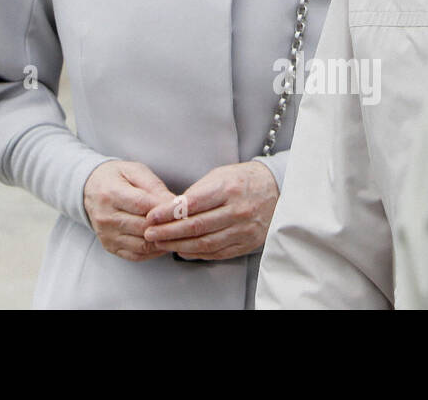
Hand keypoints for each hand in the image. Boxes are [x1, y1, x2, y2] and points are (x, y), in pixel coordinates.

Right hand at [83, 160, 172, 261]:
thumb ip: (154, 187)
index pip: (143, 206)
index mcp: (111, 194)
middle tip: (183, 222)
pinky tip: (161, 240)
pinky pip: (136, 255)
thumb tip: (174, 204)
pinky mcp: (109, 246)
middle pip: (144, 228)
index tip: (181, 209)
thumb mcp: (134, 171)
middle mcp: (106, 217)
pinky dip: (153, 251)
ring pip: (143, 245)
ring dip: (162, 241)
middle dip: (166, 226)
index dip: (165, 209)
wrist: (89, 189)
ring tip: (174, 232)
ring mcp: (107, 234)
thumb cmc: (115, 177)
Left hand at [142, 161, 278, 260]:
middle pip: (196, 226)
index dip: (168, 213)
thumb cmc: (243, 180)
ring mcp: (243, 229)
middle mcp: (237, 210)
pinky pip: (217, 252)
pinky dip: (197, 253)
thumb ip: (197, 192)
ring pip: (205, 243)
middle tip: (150, 233)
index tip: (152, 216)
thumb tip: (172, 209)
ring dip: (179, 245)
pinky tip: (182, 250)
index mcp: (227, 189)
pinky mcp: (247, 243)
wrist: (277, 190)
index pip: (192, 204)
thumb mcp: (219, 175)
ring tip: (161, 243)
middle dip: (168, 232)